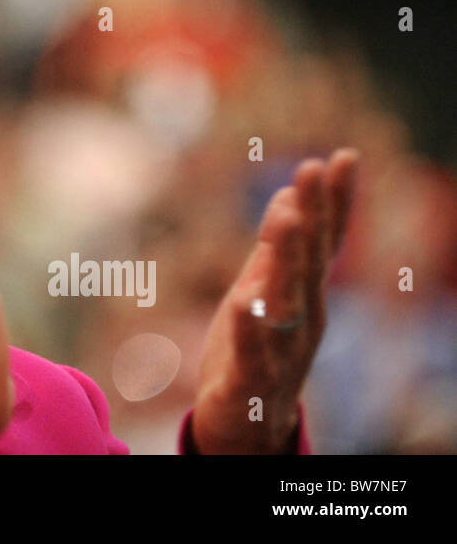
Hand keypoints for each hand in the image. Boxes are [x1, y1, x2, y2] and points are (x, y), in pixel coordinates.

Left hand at [190, 148, 359, 452]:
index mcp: (303, 296)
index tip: (342, 157)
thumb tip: (289, 198)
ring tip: (286, 217)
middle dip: (311, 215)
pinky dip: (251, 332)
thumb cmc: (254, 353)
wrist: (244, 430)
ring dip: (286, 260)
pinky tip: (244, 307)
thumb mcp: (261, 293)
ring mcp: (280, 352)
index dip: (333, 201)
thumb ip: (274, 251)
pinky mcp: (248, 383)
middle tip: (309, 169)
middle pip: (307, 263)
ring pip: (285, 303)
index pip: (324, 243)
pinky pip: (252, 356)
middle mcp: (301, 321)